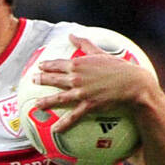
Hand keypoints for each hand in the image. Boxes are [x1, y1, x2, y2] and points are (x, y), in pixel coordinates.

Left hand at [34, 34, 154, 134]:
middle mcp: (77, 77)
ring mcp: (81, 92)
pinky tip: (55, 130)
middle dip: (42, 80)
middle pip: (54, 79)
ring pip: (59, 98)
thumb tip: (72, 34)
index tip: (40, 66)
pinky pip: (73, 116)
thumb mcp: (100, 52)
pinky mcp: (88, 105)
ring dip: (46, 102)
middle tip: (32, 81)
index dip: (47, 65)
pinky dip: (63, 124)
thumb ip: (84, 44)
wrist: (131, 83)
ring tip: (37, 105)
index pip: (58, 63)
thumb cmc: (118, 67)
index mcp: (79, 63)